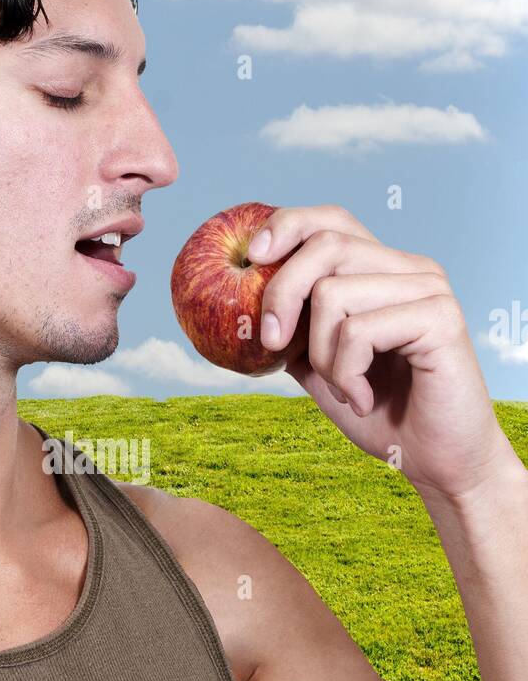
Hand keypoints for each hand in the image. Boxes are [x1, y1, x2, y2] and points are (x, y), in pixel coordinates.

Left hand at [247, 204, 519, 500]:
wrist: (437, 461)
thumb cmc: (383, 414)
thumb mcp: (321, 368)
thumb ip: (294, 332)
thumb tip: (240, 306)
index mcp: (383, 270)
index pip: (331, 220)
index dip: (287, 226)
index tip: (251, 258)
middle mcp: (409, 269)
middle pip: (325, 245)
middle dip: (281, 294)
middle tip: (272, 345)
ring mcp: (428, 289)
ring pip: (334, 292)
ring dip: (321, 355)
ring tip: (346, 390)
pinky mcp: (440, 318)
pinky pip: (360, 330)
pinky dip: (347, 374)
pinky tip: (365, 400)